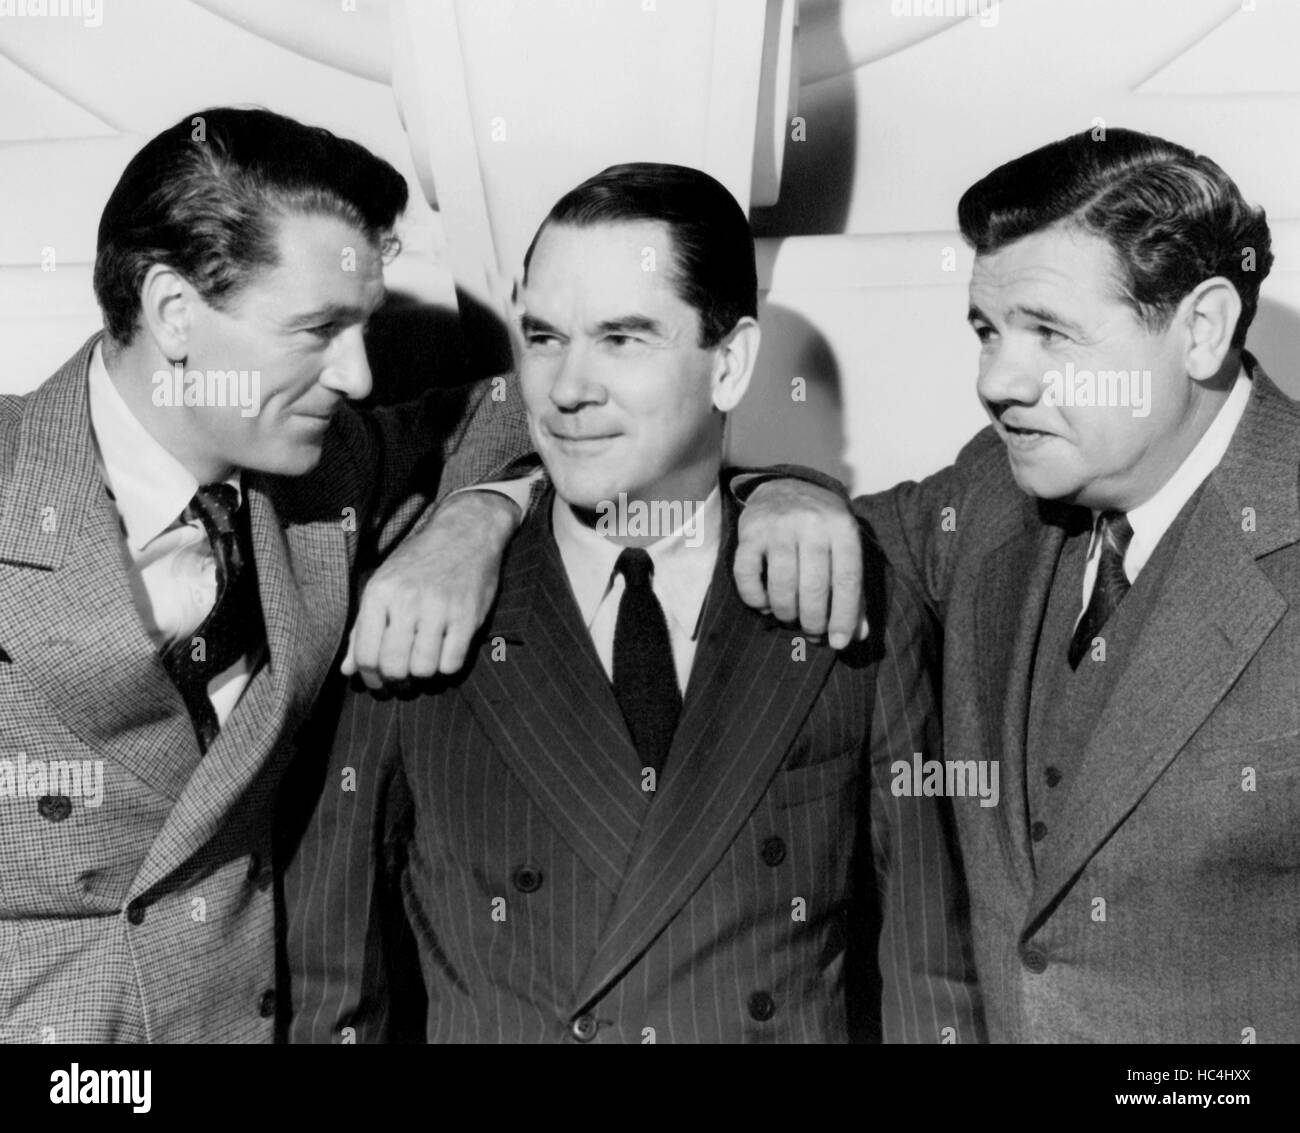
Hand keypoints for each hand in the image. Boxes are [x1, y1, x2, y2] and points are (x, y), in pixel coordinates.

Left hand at [341, 490, 519, 685]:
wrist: (465, 534)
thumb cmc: (419, 562)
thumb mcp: (383, 586)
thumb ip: (363, 629)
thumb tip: (348, 670)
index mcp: (379, 593)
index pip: (366, 656)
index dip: (371, 678)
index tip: (379, 682)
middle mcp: (407, 600)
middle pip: (395, 667)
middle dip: (397, 683)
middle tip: (402, 682)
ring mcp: (440, 608)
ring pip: (424, 669)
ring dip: (423, 677)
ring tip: (423, 667)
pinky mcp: (468, 616)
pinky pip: (452, 663)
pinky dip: (447, 668)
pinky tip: (444, 655)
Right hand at [734, 478, 865, 647]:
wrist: (787, 487)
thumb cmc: (822, 528)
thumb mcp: (845, 548)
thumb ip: (854, 590)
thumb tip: (857, 634)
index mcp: (842, 528)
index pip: (847, 580)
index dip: (844, 616)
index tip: (839, 642)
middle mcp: (811, 524)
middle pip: (814, 588)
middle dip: (813, 621)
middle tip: (812, 633)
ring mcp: (778, 527)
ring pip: (781, 586)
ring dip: (786, 612)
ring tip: (790, 617)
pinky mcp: (749, 532)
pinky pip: (747, 576)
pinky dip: (755, 598)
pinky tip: (765, 604)